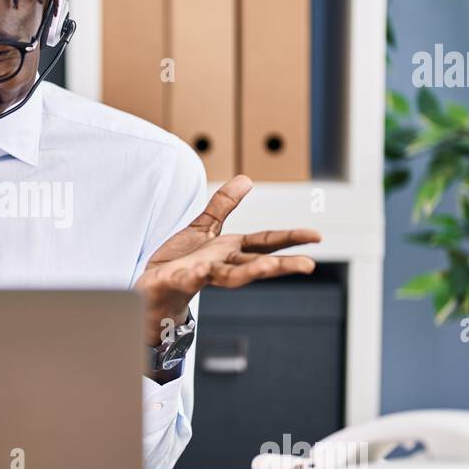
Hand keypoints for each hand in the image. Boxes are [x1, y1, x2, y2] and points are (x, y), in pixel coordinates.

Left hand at [134, 175, 321, 345]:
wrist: (152, 289)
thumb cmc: (180, 261)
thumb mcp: (204, 228)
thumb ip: (223, 206)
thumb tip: (246, 179)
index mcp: (230, 250)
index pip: (265, 242)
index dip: (290, 238)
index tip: (317, 237)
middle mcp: (220, 264)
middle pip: (254, 264)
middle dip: (280, 266)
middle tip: (308, 266)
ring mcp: (200, 274)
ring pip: (229, 276)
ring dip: (249, 273)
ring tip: (269, 267)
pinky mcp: (177, 281)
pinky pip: (188, 278)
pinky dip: (195, 275)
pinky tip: (201, 269)